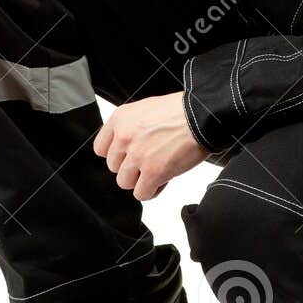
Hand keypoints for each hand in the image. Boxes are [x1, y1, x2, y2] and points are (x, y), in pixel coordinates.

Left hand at [92, 92, 207, 200]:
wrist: (202, 115)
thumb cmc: (181, 111)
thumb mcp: (146, 109)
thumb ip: (130, 127)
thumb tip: (125, 147)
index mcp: (121, 118)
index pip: (101, 148)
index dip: (116, 155)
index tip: (127, 157)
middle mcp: (124, 137)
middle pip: (114, 167)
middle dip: (131, 167)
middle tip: (149, 161)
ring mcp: (137, 155)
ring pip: (124, 182)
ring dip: (140, 180)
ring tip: (156, 170)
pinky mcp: (152, 172)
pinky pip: (141, 194)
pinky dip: (152, 191)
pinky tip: (162, 180)